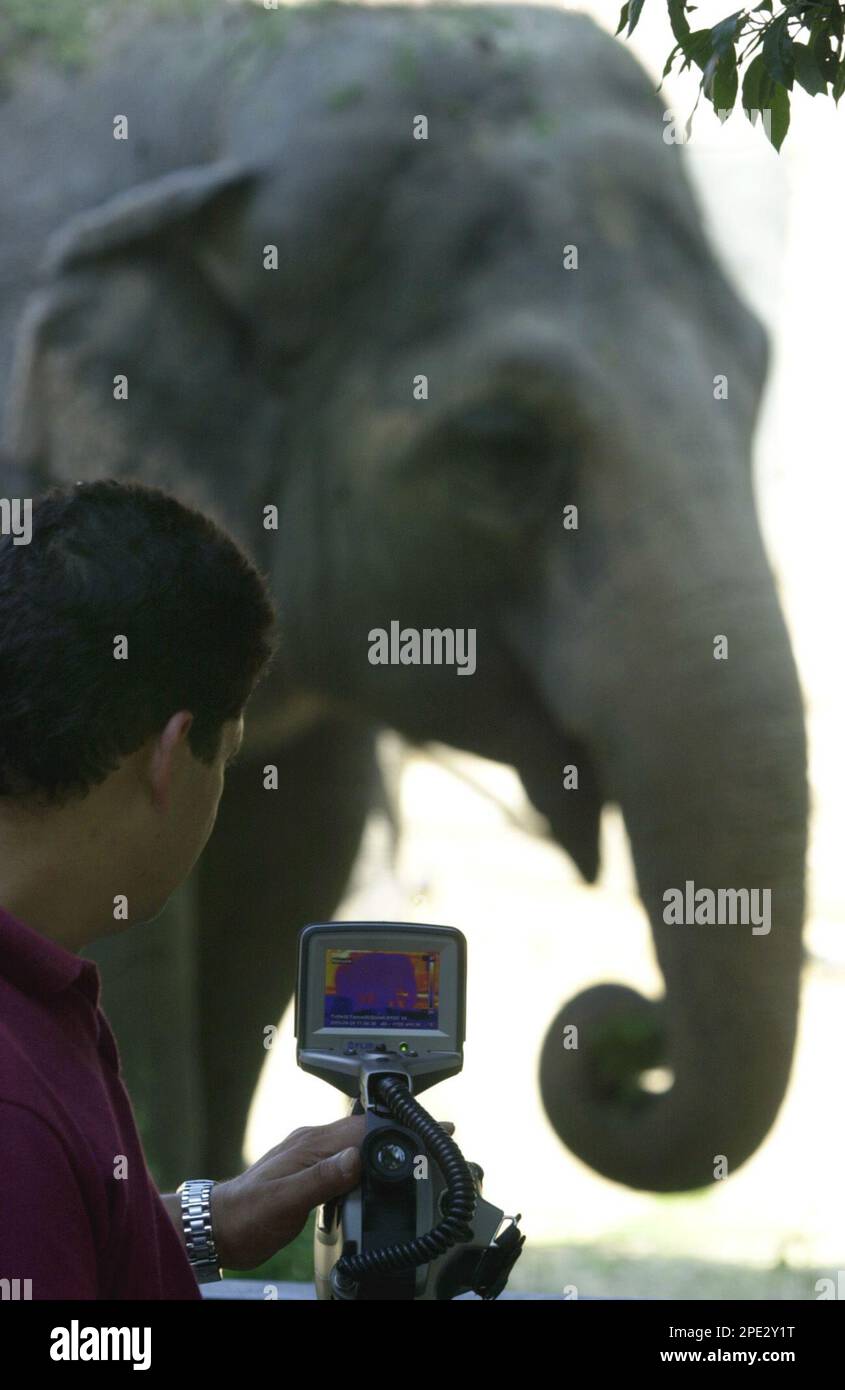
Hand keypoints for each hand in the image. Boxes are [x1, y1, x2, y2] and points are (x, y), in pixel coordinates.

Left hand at [210, 1115, 454, 1269]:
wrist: (217, 1228)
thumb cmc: (245, 1215)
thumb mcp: (285, 1201)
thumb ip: (321, 1179)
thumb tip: (357, 1157)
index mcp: (310, 1144)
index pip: (364, 1128)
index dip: (398, 1128)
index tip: (429, 1128)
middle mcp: (312, 1144)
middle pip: (366, 1130)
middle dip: (400, 1133)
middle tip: (435, 1140)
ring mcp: (310, 1157)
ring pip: (358, 1144)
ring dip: (386, 1147)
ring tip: (415, 1154)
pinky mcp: (309, 1173)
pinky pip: (346, 1161)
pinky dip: (368, 1164)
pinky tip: (377, 1175)